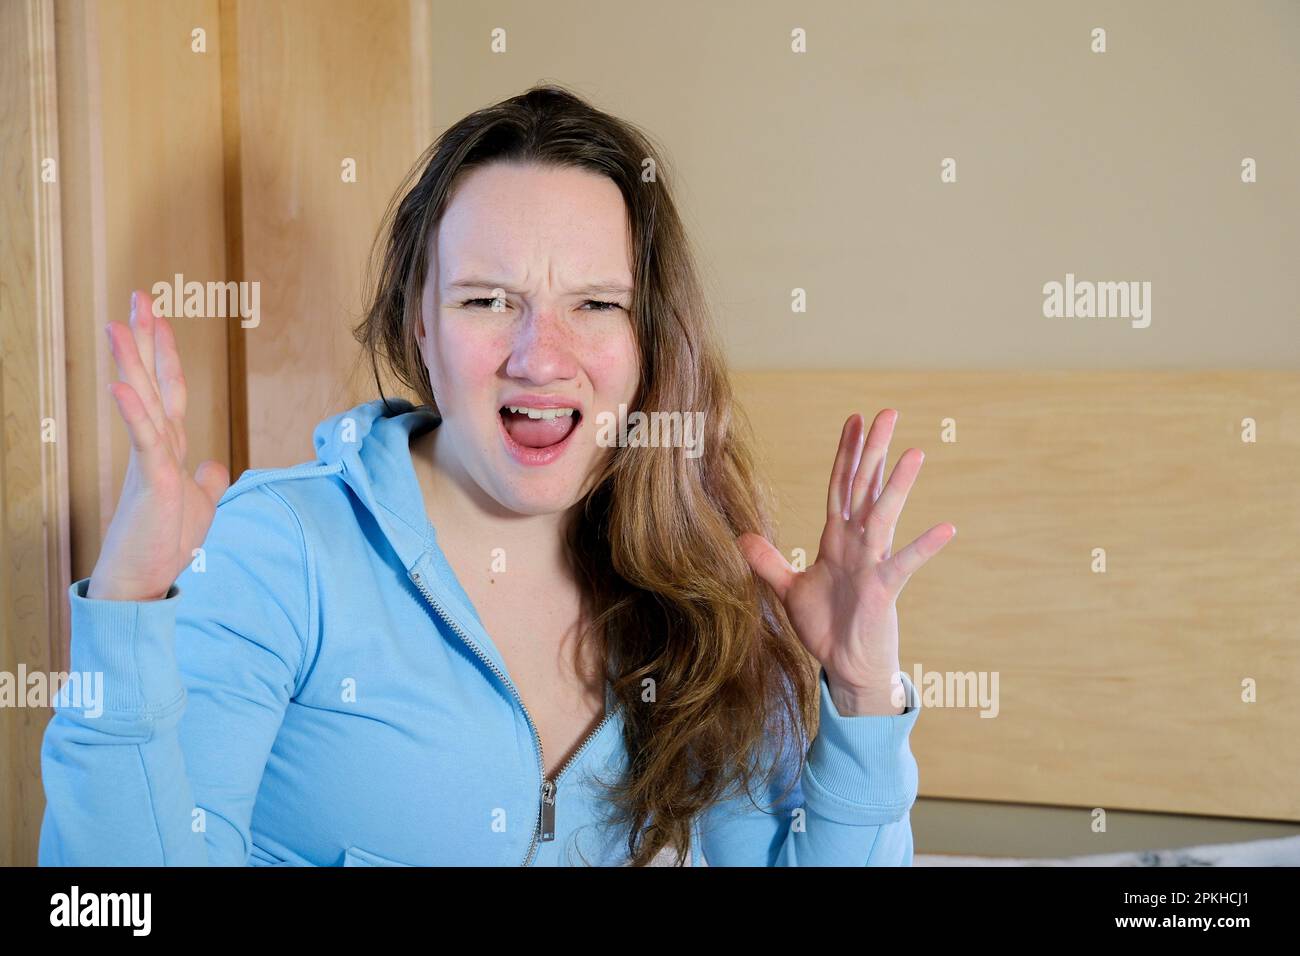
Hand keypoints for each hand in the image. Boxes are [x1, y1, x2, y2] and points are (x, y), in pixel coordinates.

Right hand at [85, 290, 229, 601]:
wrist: (142, 580)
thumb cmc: (164, 544)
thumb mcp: (199, 506)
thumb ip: (205, 481)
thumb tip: (212, 464)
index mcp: (169, 448)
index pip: (170, 390)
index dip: (166, 353)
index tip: (159, 317)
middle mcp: (157, 447)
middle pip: (154, 382)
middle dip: (148, 339)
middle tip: (139, 297)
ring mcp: (150, 462)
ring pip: (143, 402)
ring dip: (132, 363)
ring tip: (118, 324)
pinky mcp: (151, 482)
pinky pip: (144, 441)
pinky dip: (135, 412)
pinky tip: (122, 386)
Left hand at [738, 410, 954, 714]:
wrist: (847, 668)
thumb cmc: (826, 628)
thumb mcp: (789, 591)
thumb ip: (768, 562)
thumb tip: (741, 538)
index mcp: (836, 540)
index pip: (840, 486)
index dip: (845, 454)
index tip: (854, 420)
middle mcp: (857, 544)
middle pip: (864, 488)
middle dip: (873, 451)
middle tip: (888, 412)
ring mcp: (872, 564)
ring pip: (884, 515)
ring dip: (898, 485)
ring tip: (915, 452)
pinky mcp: (884, 590)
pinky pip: (903, 564)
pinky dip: (923, 547)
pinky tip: (946, 528)